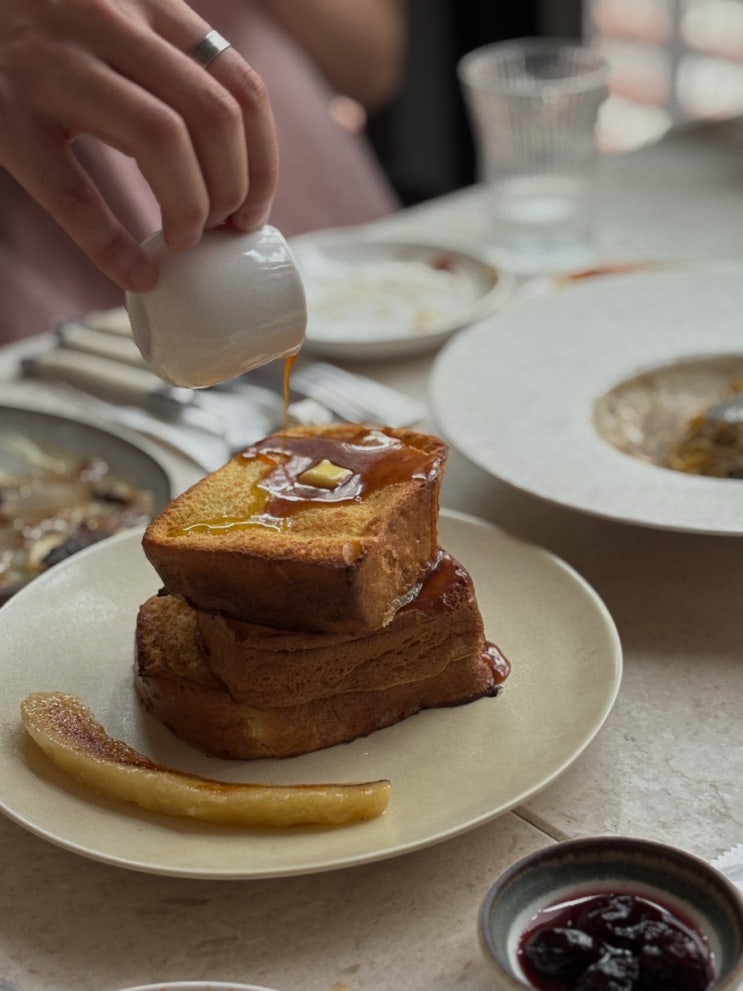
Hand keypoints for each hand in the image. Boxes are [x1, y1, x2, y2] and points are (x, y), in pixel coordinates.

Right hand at [0, 0, 278, 291]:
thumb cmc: (47, 34)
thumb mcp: (119, 26)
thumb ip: (170, 68)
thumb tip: (232, 163)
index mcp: (152, 10)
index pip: (243, 89)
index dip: (263, 164)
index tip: (255, 211)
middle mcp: (111, 25)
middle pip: (214, 117)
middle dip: (233, 192)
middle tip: (220, 231)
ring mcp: (56, 66)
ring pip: (163, 139)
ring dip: (190, 208)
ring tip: (184, 242)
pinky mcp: (8, 114)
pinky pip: (75, 195)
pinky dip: (113, 248)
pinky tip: (135, 273)